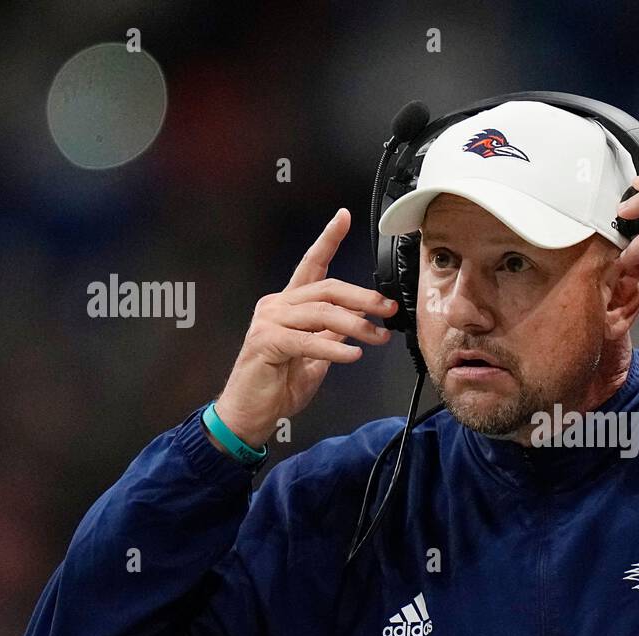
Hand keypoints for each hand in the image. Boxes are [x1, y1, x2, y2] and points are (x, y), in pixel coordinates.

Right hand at [211, 209, 397, 448]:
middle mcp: (276, 306)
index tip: (343, 218)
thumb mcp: (314, 357)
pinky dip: (334, 349)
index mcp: (288, 305)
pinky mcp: (266, 342)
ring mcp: (269, 322)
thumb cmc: (277, 387)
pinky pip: (308, 340)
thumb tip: (354, 324)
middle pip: (326, 289)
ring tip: (378, 337)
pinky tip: (352, 356)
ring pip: (321, 313)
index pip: (311, 266)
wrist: (249, 415)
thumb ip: (331, 336)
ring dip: (355, 325)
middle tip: (388, 309)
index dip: (327, 241)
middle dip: (362, 297)